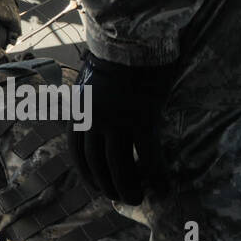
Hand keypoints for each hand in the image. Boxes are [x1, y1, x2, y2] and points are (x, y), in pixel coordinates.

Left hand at [69, 52, 177, 204]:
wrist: (130, 42)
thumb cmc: (112, 62)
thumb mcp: (87, 85)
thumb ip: (87, 107)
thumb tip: (91, 126)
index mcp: (78, 112)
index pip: (77, 152)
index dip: (87, 174)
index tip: (96, 186)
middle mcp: (93, 120)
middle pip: (96, 164)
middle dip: (107, 185)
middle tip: (119, 197)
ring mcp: (117, 121)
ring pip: (119, 166)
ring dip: (128, 187)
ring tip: (137, 198)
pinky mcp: (141, 119)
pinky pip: (148, 156)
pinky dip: (155, 175)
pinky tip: (162, 186)